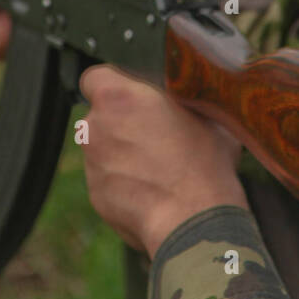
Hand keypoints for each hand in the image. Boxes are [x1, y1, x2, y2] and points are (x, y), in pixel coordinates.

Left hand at [78, 65, 247, 257]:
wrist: (194, 221)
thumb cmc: (204, 164)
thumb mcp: (205, 114)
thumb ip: (180, 100)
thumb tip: (184, 97)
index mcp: (117, 97)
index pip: (94, 77)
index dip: (112, 85)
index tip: (131, 94)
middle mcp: (96, 127)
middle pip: (101, 115)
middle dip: (122, 121)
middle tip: (154, 133)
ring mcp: (92, 163)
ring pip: (104, 148)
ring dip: (123, 152)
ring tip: (159, 167)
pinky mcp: (96, 195)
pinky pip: (108, 179)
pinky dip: (124, 182)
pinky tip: (154, 190)